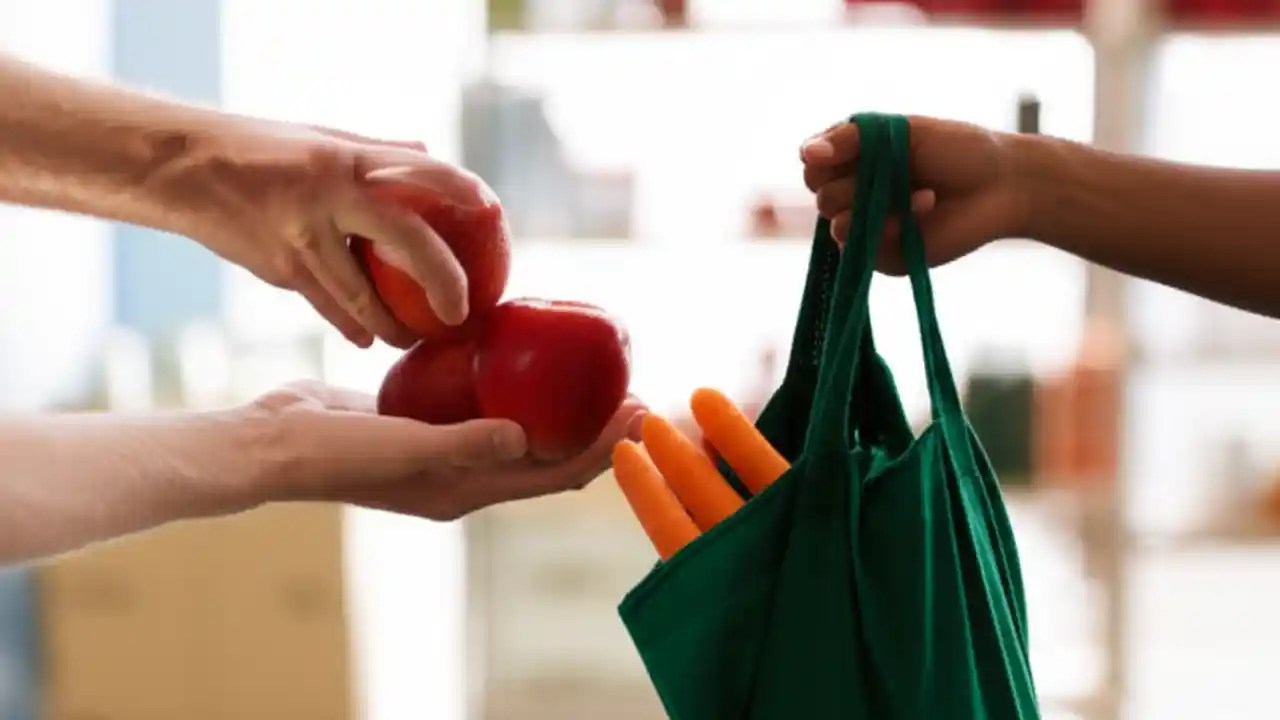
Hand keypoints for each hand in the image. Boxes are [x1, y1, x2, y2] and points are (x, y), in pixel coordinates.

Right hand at [185, 119, 497, 347]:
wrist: (180, 167)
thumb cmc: (259, 147)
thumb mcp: (321, 137)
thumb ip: (377, 151)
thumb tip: (426, 153)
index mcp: (347, 156)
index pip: (419, 170)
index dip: (459, 188)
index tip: (491, 211)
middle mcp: (330, 194)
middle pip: (404, 239)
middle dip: (440, 278)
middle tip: (458, 312)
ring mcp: (303, 234)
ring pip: (362, 294)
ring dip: (393, 324)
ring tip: (413, 340)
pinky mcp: (280, 267)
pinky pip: (326, 304)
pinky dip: (350, 324)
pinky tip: (367, 339)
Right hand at [230, 381, 647, 520]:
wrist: (271, 443)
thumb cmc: (335, 453)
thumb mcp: (404, 446)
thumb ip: (465, 443)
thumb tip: (529, 437)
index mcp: (468, 490)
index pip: (554, 474)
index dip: (602, 448)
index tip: (641, 412)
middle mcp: (464, 474)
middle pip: (548, 453)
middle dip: (593, 427)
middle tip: (632, 386)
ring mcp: (443, 447)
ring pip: (519, 426)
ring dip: (558, 405)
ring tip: (591, 369)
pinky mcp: (423, 420)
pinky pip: (481, 402)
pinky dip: (511, 385)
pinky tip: (521, 353)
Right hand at [800, 116, 1026, 273]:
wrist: (1003, 185)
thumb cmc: (957, 150)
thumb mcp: (899, 130)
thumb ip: (849, 139)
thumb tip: (803, 153)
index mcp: (857, 162)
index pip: (814, 168)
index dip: (824, 161)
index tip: (848, 151)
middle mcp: (858, 196)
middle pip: (821, 198)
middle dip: (853, 184)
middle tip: (890, 173)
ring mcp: (871, 229)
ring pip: (836, 227)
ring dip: (873, 207)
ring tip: (916, 192)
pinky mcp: (886, 258)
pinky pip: (862, 252)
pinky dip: (889, 231)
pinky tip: (922, 212)